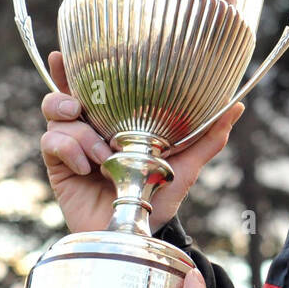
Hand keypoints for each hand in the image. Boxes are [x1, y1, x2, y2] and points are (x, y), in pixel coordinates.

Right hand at [39, 50, 244, 234]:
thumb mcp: (186, 165)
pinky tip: (89, 170)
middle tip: (78, 105)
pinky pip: (52, 142)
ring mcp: (72, 146)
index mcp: (114, 121)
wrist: (138, 233)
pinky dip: (71, 151)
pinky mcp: (58, 166)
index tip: (61, 54)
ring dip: (81, 133)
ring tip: (104, 155)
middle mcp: (90, 128)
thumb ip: (208, 136)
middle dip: (64, 91)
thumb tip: (237, 105)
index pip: (89, 87)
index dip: (71, 69)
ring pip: (57, 117)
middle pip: (61, 95)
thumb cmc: (160, 198)